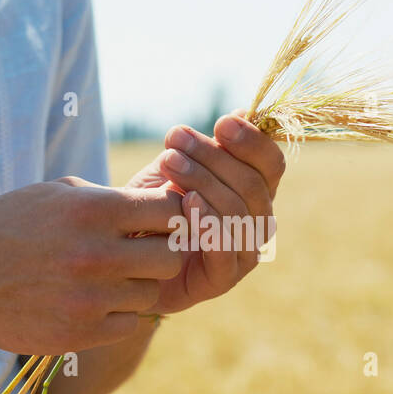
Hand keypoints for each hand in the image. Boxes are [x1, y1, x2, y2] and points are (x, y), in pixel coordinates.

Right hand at [0, 176, 183, 353]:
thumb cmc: (7, 227)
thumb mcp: (54, 193)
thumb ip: (108, 198)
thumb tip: (159, 205)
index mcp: (93, 210)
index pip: (170, 211)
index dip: (168, 216)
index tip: (153, 223)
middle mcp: (96, 254)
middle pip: (171, 257)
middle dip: (160, 253)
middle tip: (138, 253)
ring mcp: (89, 298)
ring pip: (150, 294)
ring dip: (135, 286)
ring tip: (105, 278)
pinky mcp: (80, 334)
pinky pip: (129, 324)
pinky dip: (118, 315)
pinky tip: (93, 302)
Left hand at [125, 111, 285, 312]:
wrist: (122, 252)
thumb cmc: (153, 206)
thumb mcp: (179, 167)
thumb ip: (212, 147)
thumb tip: (244, 113)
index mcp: (255, 192)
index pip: (271, 164)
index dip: (251, 142)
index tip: (219, 123)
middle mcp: (257, 222)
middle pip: (252, 184)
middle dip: (212, 157)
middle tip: (174, 141)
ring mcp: (243, 254)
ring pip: (239, 213)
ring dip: (203, 182)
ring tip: (168, 163)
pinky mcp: (222, 280)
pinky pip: (226, 253)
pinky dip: (209, 224)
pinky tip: (187, 203)